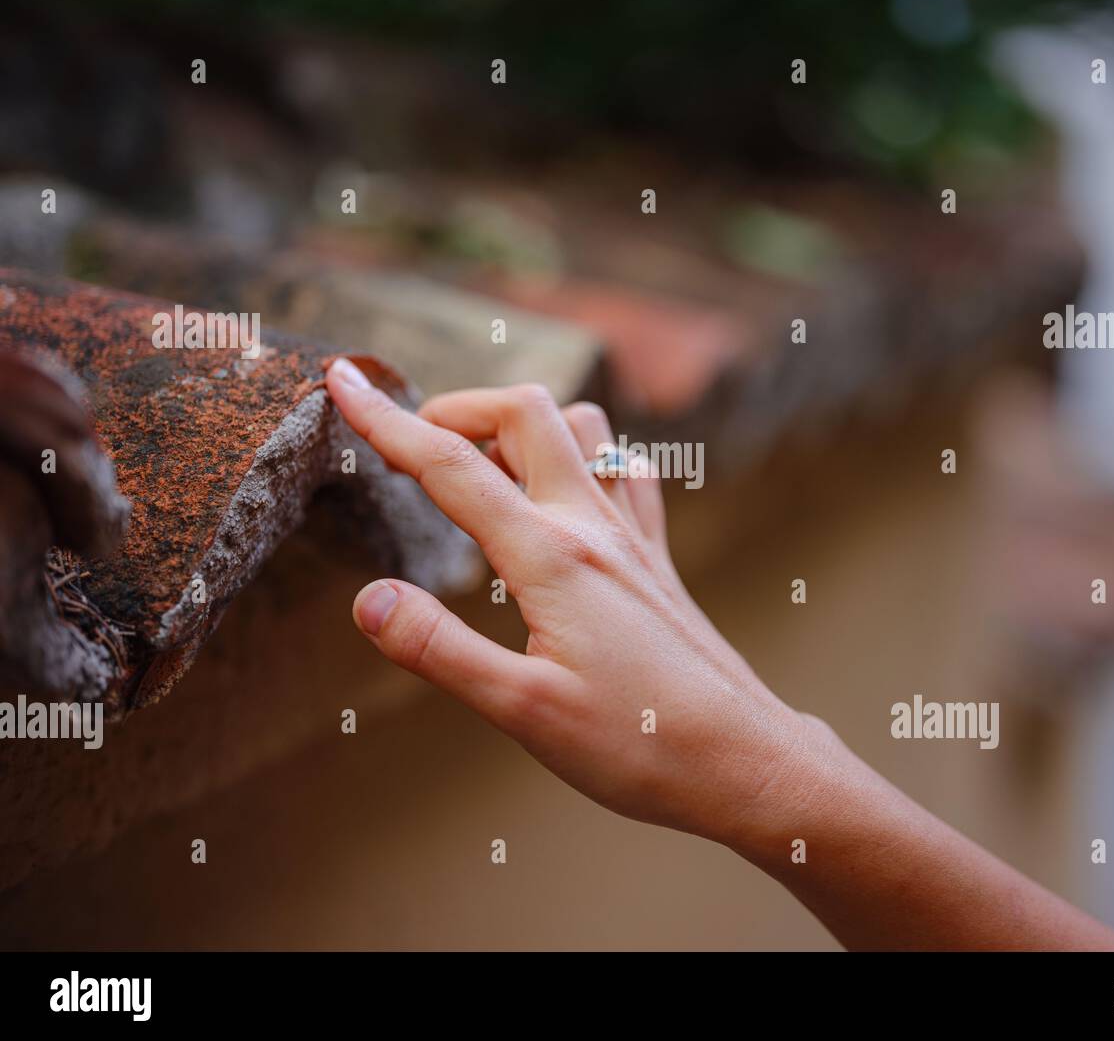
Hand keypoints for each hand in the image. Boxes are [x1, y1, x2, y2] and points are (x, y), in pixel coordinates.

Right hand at [324, 358, 840, 844]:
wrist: (743, 760)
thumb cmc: (638, 745)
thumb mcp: (521, 711)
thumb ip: (439, 650)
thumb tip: (368, 599)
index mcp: (551, 557)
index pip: (452, 467)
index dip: (387, 420)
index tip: (341, 381)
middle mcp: (595, 527)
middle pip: (527, 412)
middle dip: (461, 407)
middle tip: (415, 442)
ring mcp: (634, 536)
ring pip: (585, 428)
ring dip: (528, 426)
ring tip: (485, 468)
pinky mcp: (657, 558)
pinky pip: (625, 472)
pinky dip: (587, 458)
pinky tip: (569, 493)